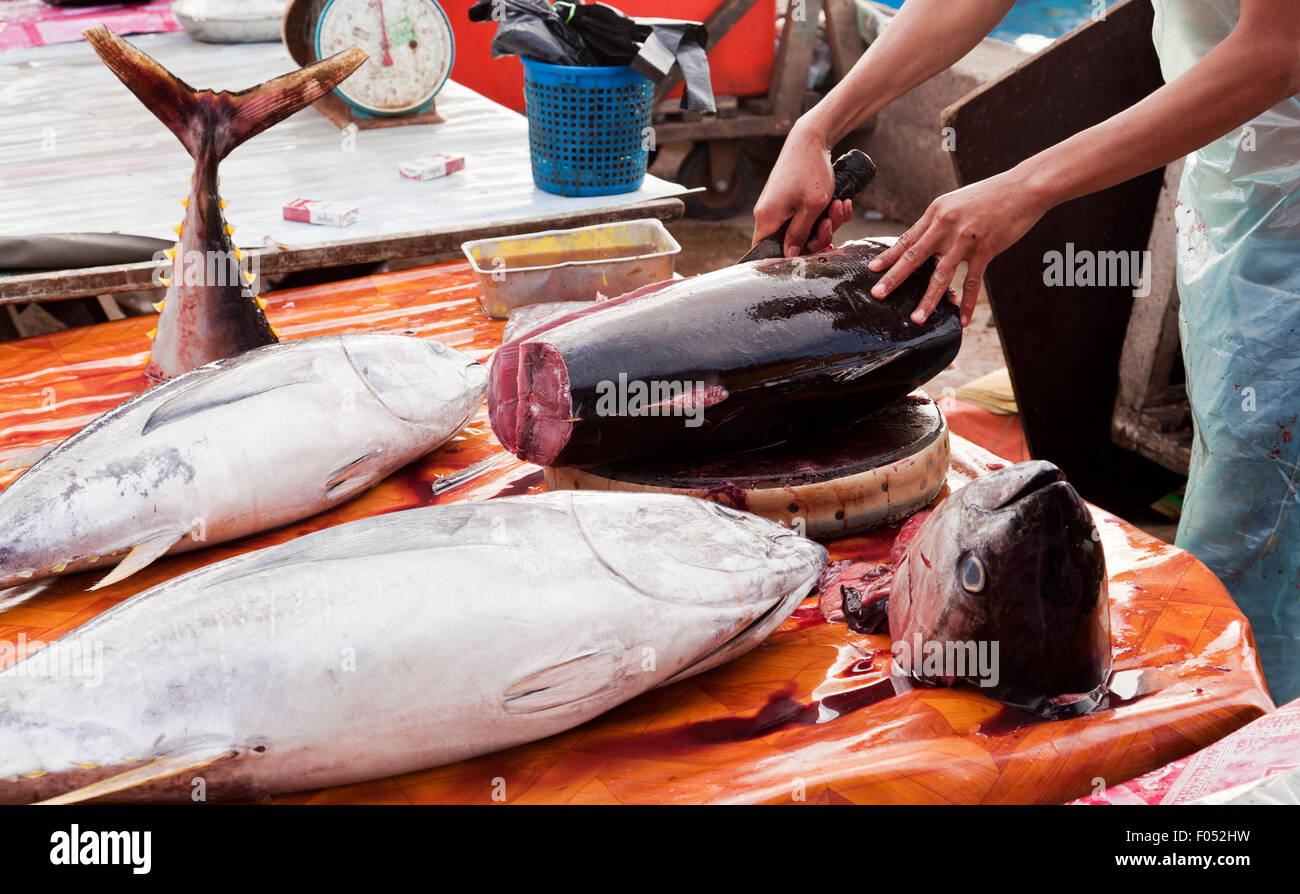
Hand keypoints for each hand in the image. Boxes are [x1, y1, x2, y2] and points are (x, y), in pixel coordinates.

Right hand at [752, 122, 853, 256]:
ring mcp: (779, 206)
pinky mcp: (789, 200)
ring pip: (803, 228)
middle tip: (831, 221)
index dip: (787, 258)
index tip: (809, 254)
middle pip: (791, 242)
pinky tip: (840, 202)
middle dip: (818, 235)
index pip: (765, 251)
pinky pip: (806, 216)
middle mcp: (769, 214)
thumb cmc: (810, 170)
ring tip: (840, 205)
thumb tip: (789, 255)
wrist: (810, 139)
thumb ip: (800, 234)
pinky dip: (824, 212)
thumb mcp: (811, 207)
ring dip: (827, 221)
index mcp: (768, 218)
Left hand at [868, 171, 1049, 325]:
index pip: (907, 238)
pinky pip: (973, 282)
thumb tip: (925, 242)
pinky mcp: (986, 249)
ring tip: (916, 319)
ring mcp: (966, 239)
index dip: (889, 256)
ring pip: (941, 275)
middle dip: (894, 278)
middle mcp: (946, 225)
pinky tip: (962, 319)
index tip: (872, 269)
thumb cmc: (991, 195)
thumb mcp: (957, 202)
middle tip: (877, 294)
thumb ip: (940, 222)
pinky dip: (967, 303)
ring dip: (928, 300)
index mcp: (937, 212)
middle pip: (915, 256)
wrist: (1024, 187)